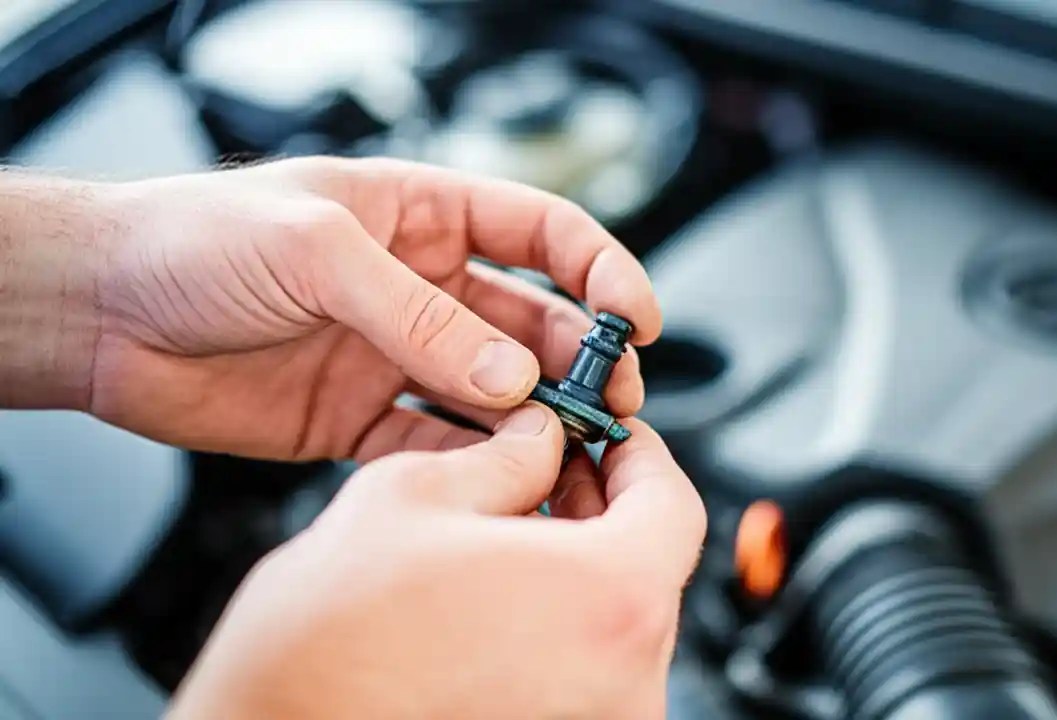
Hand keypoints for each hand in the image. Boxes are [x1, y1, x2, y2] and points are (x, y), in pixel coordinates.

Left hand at [1, 158, 658, 458]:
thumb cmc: (191, 240)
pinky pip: (438, 447)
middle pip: (534, 323)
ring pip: (496, 393)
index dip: (601, 271)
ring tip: (566, 450)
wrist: (99, 312)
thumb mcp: (316, 250)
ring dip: (536, 422)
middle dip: (581, 362)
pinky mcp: (361, 420)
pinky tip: (493, 480)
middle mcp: (421, 287)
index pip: (542, 233)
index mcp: (421, 215)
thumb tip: (509, 375)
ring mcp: (395, 357)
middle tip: (611, 405)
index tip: (638, 318)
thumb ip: (419, 316)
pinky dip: (472, 468)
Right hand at [166, 404, 706, 719]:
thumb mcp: (411, 496)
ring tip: (505, 537)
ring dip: (576, 567)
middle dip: (602, 509)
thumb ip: (504, 456)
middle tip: (548, 474)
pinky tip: (496, 602)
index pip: (674, 503)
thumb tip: (540, 440)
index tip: (609, 437)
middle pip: (648, 565)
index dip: (639, 455)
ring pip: (614, 620)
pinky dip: (557, 626)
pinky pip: (587, 672)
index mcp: (610, 597)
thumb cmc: (326, 645)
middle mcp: (628, 678)